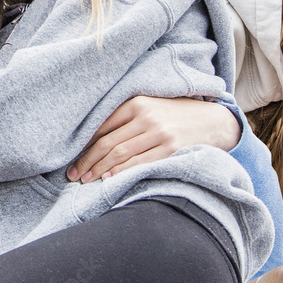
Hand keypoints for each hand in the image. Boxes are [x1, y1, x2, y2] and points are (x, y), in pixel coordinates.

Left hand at [67, 95, 240, 182]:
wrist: (213, 120)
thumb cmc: (175, 115)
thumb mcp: (150, 106)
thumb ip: (125, 117)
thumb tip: (91, 138)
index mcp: (137, 102)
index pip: (101, 125)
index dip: (83, 143)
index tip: (70, 157)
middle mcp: (147, 116)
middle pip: (107, 142)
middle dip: (86, 161)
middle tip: (72, 174)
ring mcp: (159, 133)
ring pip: (120, 154)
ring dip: (99, 170)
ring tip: (85, 180)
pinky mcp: (171, 149)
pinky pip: (139, 163)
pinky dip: (121, 172)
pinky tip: (108, 179)